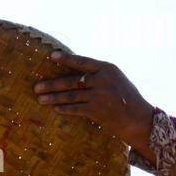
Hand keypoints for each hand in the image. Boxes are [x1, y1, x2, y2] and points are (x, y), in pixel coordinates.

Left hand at [34, 52, 154, 156]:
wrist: (138, 118)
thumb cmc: (126, 98)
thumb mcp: (115, 79)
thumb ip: (99, 75)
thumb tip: (78, 73)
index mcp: (107, 68)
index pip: (82, 61)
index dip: (66, 59)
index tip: (50, 56)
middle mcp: (102, 79)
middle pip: (72, 80)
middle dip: (52, 84)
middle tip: (36, 86)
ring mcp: (99, 94)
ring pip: (71, 95)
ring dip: (53, 97)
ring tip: (40, 99)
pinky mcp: (96, 110)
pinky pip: (75, 108)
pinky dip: (64, 108)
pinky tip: (55, 108)